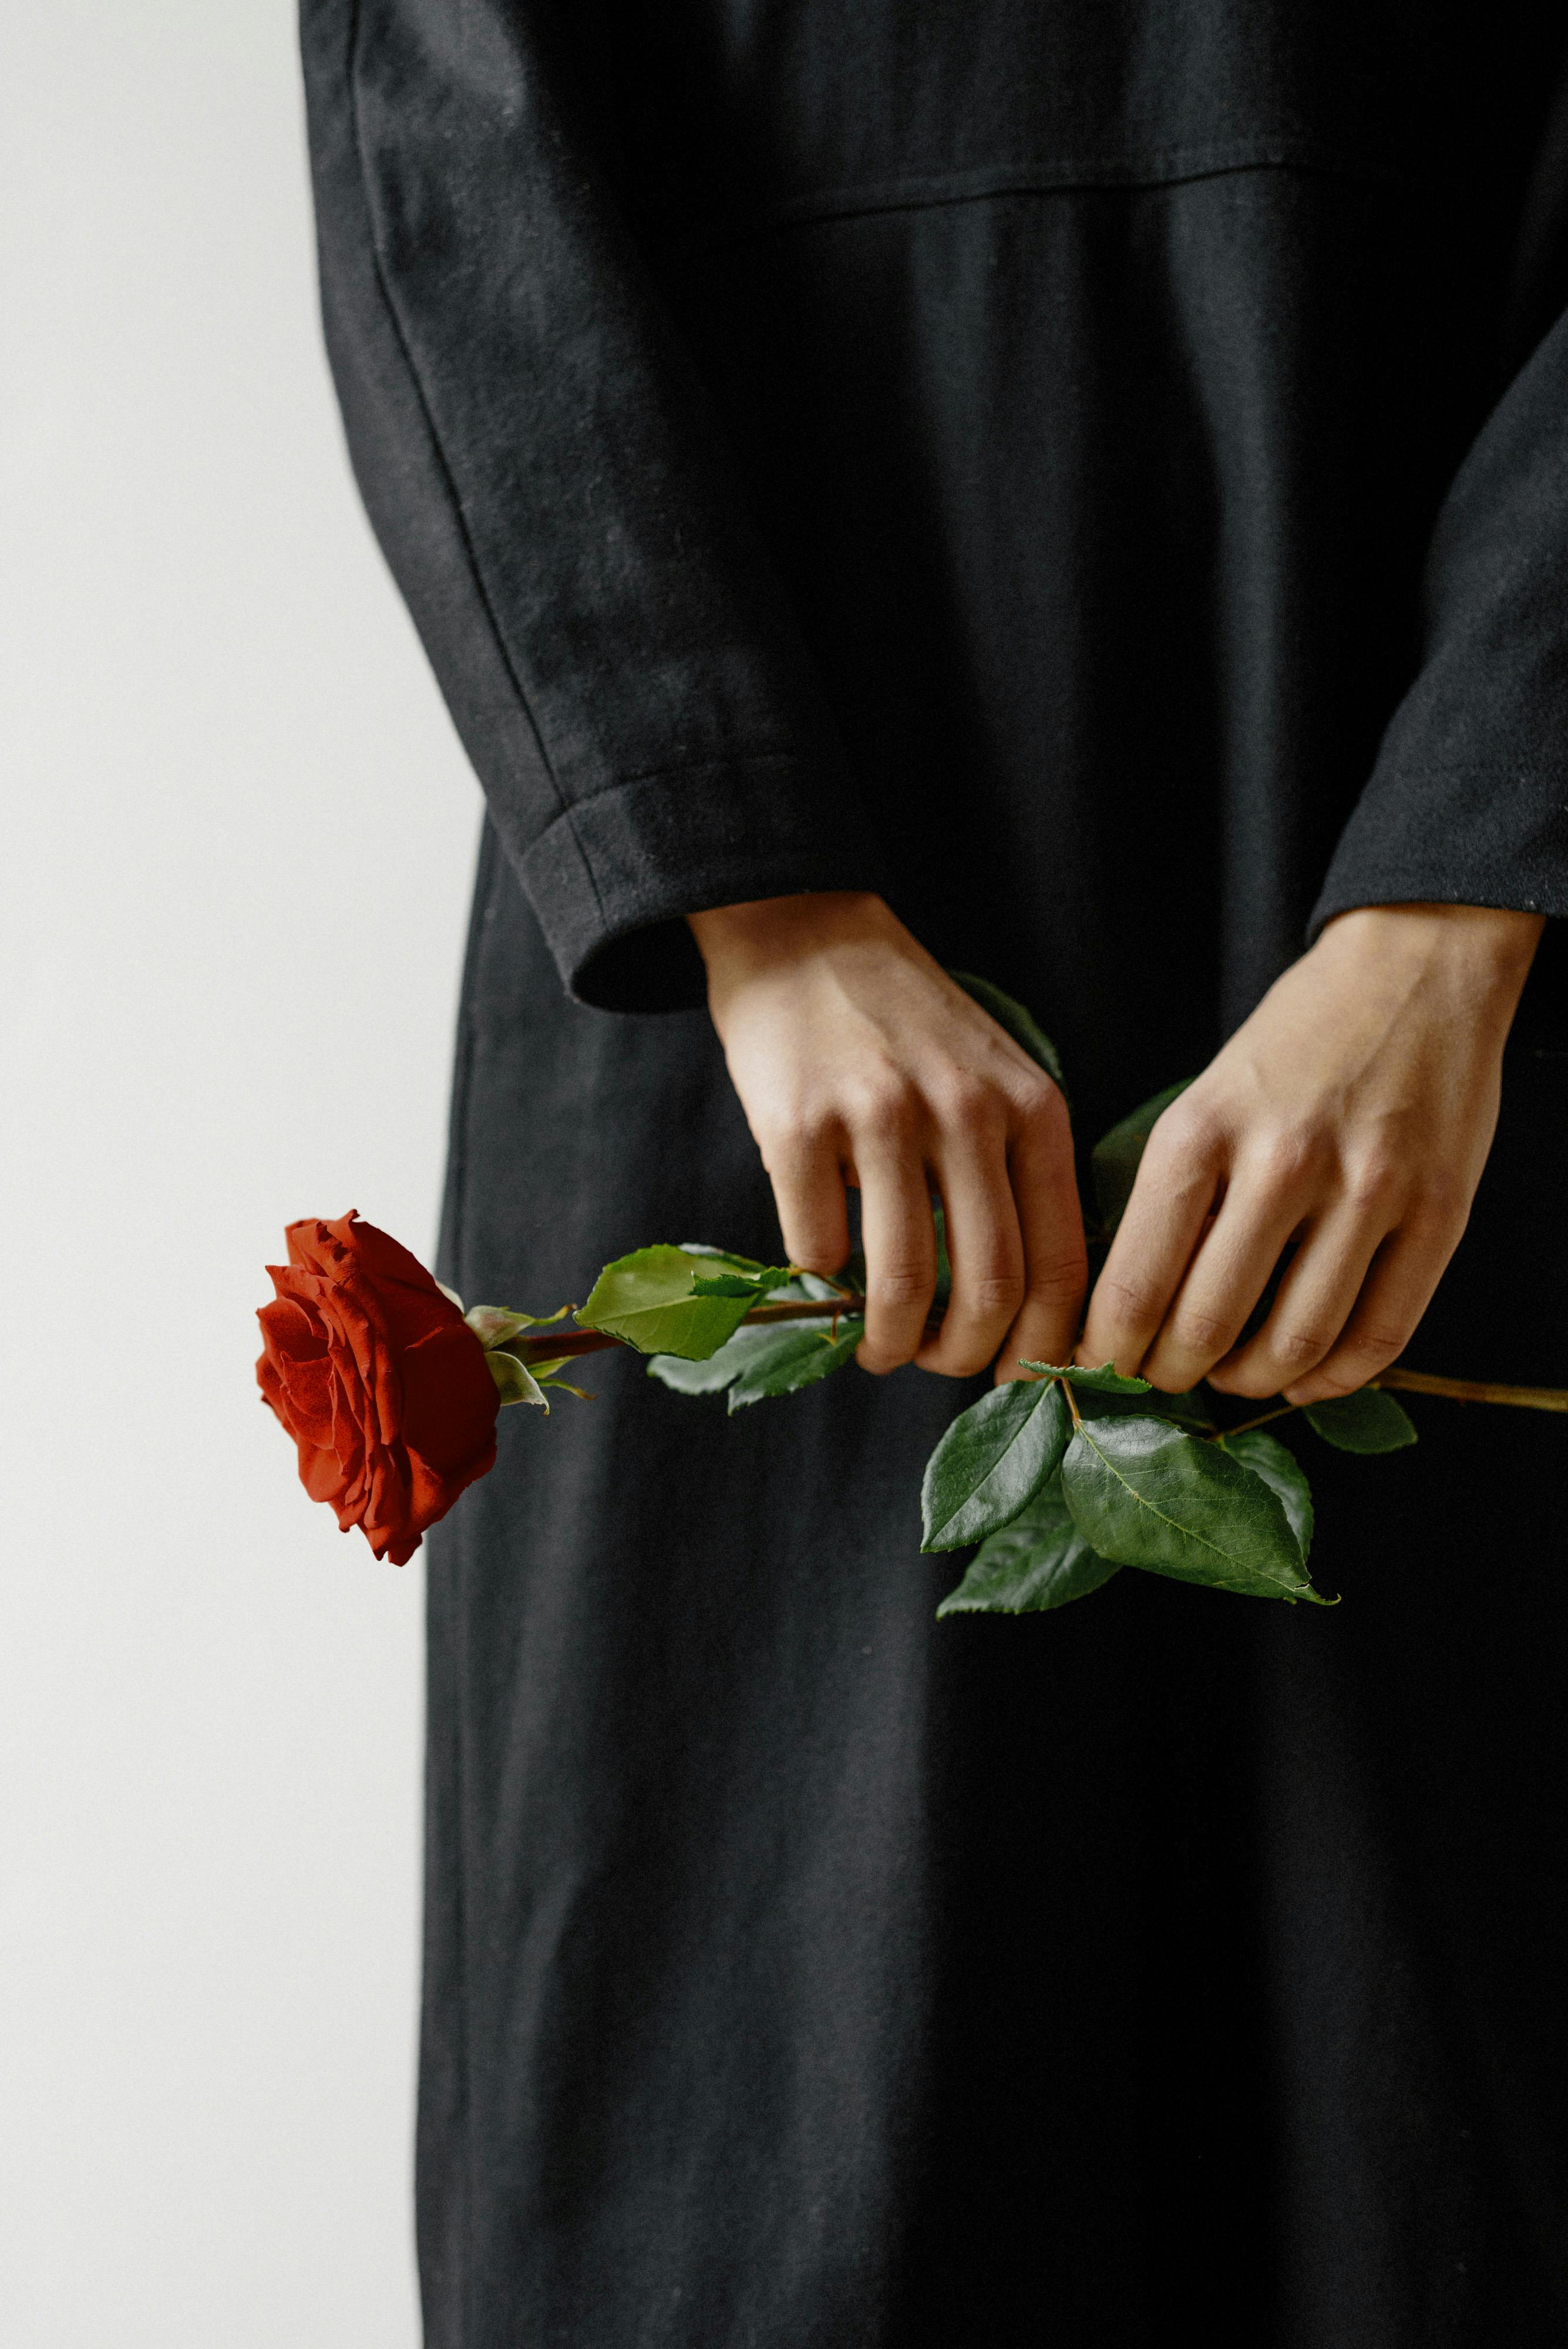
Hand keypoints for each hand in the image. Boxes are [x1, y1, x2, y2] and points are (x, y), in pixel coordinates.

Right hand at [688, 892, 1085, 1376]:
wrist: (805, 932)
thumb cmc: (905, 1024)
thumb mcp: (994, 1079)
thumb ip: (1015, 1174)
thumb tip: (1022, 1311)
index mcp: (1031, 1108)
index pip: (1063, 1264)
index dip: (1042, 1346)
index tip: (1014, 1374)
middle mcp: (966, 1110)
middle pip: (993, 1287)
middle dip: (966, 1358)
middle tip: (938, 1365)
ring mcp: (880, 1114)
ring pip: (906, 1281)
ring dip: (893, 1343)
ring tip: (881, 1348)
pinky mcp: (797, 1123)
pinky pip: (819, 1244)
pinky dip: (823, 1282)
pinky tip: (826, 1273)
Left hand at [1081, 904, 1543, 1403]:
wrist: (1414, 969)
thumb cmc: (1294, 1043)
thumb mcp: (1205, 1099)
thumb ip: (1174, 1197)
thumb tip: (1131, 1312)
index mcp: (1201, 1131)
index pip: (1136, 1283)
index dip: (1110, 1352)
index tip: (1102, 1368)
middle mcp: (1282, 1163)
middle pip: (1207, 1325)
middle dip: (1172, 1375)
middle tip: (1165, 1378)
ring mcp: (1368, 1190)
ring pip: (1295, 1343)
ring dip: (1250, 1381)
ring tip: (1232, 1375)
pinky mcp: (1439, 1211)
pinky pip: (1381, 1335)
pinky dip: (1333, 1378)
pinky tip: (1305, 1376)